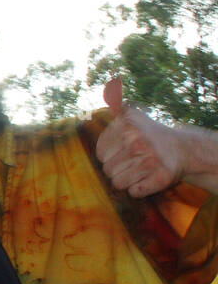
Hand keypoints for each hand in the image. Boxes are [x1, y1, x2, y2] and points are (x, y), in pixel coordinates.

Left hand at [94, 78, 184, 197]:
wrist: (182, 149)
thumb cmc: (149, 135)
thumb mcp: (133, 116)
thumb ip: (116, 106)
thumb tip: (110, 91)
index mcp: (126, 124)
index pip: (100, 154)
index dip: (110, 156)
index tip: (123, 151)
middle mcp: (137, 141)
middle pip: (107, 170)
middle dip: (118, 169)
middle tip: (133, 162)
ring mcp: (150, 160)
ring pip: (118, 183)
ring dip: (127, 180)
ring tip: (139, 170)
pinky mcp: (162, 178)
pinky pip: (134, 192)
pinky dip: (139, 189)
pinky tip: (147, 178)